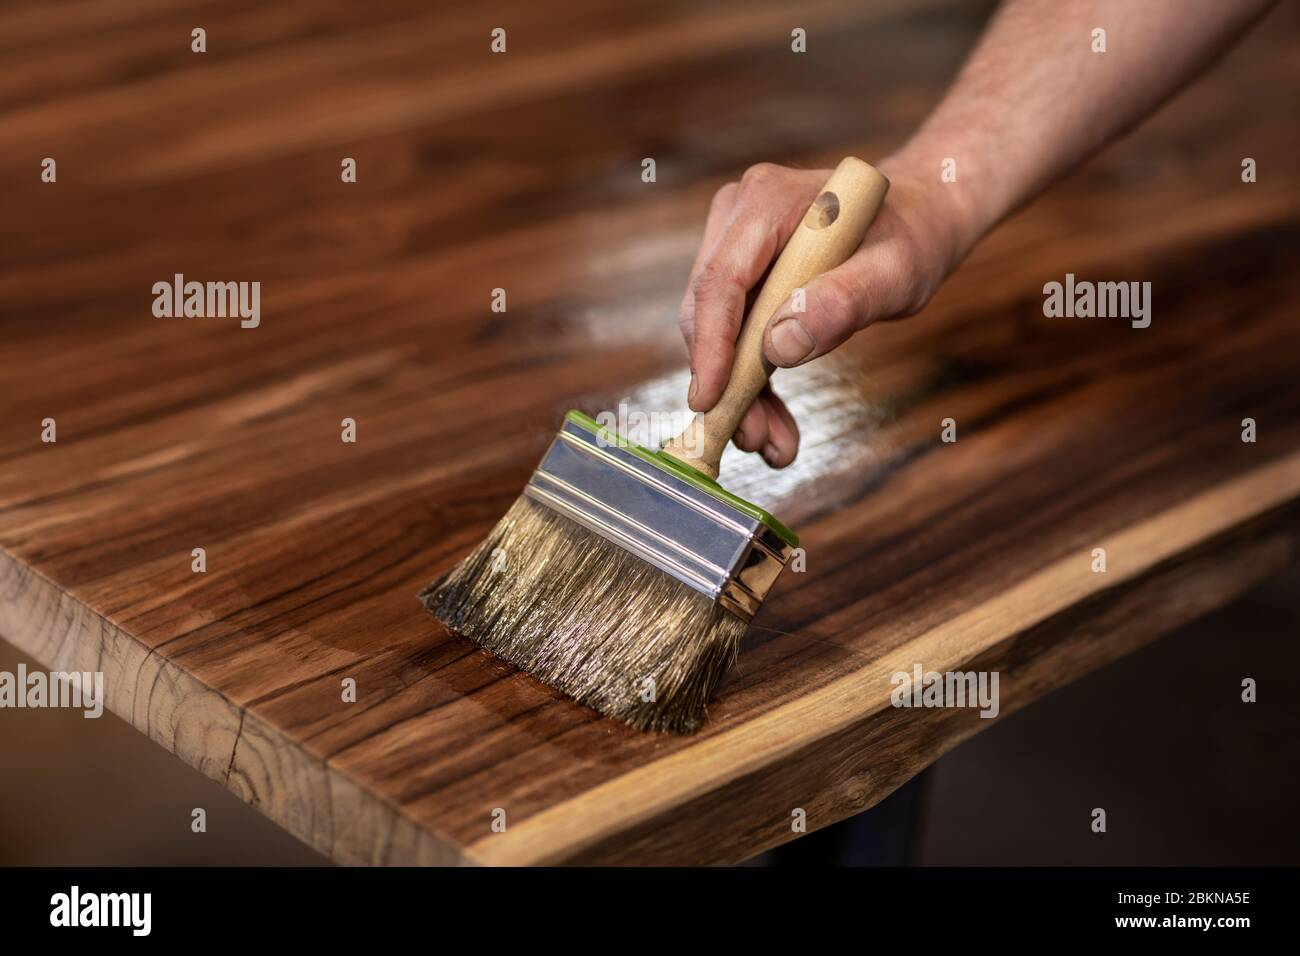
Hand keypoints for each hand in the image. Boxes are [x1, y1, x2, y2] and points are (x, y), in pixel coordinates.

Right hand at [677, 160, 975, 466]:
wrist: (920, 219)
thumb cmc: (914, 237)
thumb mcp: (897, 272)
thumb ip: (844, 302)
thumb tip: (779, 345)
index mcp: (768, 201)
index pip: (722, 280)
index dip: (712, 345)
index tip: (711, 401)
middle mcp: (739, 216)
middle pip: (709, 311)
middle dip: (726, 382)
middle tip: (755, 439)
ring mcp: (736, 243)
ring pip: (715, 331)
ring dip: (738, 392)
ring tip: (772, 442)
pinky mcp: (743, 273)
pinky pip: (734, 333)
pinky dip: (751, 381)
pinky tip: (772, 421)